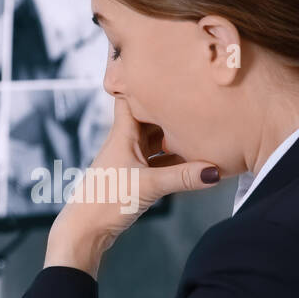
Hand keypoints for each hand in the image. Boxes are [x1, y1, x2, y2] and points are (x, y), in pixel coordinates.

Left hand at [45, 97, 220, 276]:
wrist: (85, 231)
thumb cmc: (104, 202)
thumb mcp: (148, 186)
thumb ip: (183, 178)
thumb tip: (214, 171)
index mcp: (123, 134)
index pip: (132, 96)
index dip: (145, 80)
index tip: (165, 66)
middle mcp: (126, 142)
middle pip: (152, 117)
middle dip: (171, 110)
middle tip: (198, 99)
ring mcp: (130, 159)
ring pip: (157, 140)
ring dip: (175, 138)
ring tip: (202, 130)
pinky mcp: (134, 176)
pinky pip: (159, 161)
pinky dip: (174, 160)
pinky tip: (192, 163)